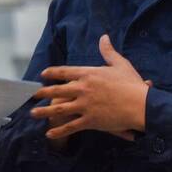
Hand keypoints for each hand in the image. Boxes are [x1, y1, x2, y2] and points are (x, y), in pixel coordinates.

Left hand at [32, 34, 149, 140]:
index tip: (43, 74)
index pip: (64, 71)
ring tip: (33, 113)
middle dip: (42, 92)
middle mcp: (82, 89)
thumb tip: (104, 37)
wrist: (141, 105)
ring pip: (59, 109)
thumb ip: (108, 51)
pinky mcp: (90, 120)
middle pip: (57, 90)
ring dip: (44, 111)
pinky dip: (59, 130)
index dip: (52, 73)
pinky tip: (49, 133)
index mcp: (88, 74)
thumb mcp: (120, 64)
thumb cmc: (132, 84)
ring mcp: (84, 105)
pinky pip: (71, 126)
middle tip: (31, 95)